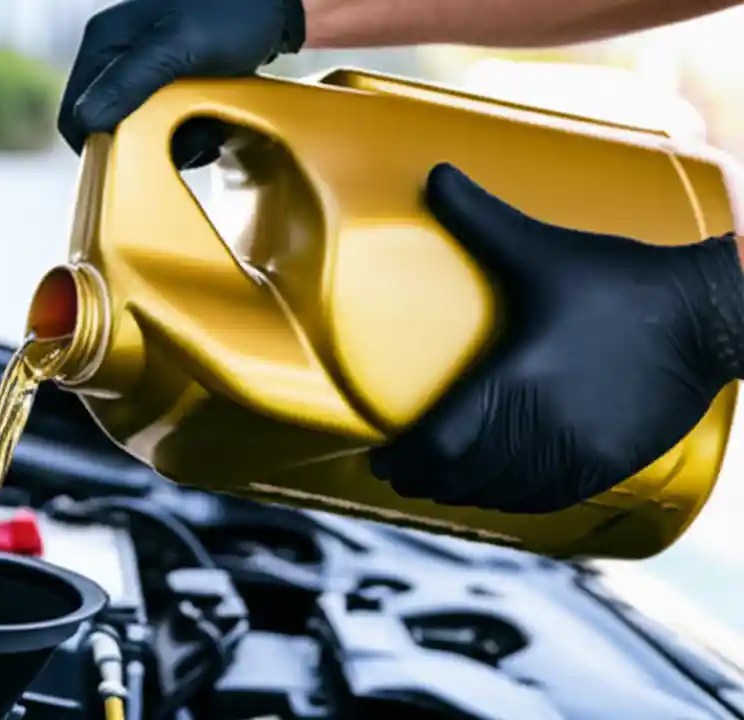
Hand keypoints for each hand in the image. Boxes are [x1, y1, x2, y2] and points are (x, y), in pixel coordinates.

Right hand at [58, 0, 306, 167]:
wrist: (275, 5)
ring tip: (207, 134)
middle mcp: (116, 56)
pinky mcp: (167, 82)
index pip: (74, 113)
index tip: (133, 164)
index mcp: (104, 43)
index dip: (98, 145)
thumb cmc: (231, 13)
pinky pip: (163, 122)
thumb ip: (130, 82)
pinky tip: (210, 128)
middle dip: (146, 146)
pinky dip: (186, 133)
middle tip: (188, 144)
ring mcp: (141, 69)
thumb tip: (87, 121)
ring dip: (172, 143)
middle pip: (110, 126)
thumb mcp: (177, 48)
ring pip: (140, 130)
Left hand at [370, 164, 743, 512]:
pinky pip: (545, 498)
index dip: (403, 461)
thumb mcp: (542, 248)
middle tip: (401, 472)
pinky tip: (496, 489)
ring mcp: (576, 451)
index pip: (439, 444)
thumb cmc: (618, 281)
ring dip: (464, 493)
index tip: (381, 460)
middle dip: (424, 479)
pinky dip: (511, 499)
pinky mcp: (607, 464)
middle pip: (462, 476)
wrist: (710, 317)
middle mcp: (540, 425)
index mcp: (514, 379)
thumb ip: (480, 217)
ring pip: (501, 493)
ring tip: (440, 481)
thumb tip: (436, 173)